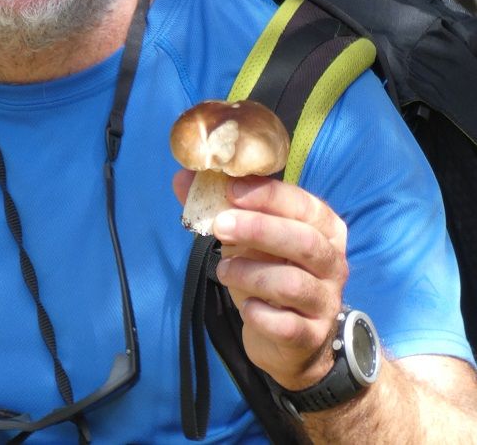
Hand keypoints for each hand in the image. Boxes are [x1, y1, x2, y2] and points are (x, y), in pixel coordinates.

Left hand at [173, 171, 348, 389]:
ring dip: (249, 273)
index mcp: (324, 228)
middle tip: (220, 226)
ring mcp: (326, 301)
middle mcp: (333, 262)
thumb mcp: (248, 235)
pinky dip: (259, 314)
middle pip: (304, 241)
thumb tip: (182, 178)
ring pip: (292, 283)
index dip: (269, 195)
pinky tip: (245, 306)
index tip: (232, 190)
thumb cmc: (267, 270)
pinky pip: (286, 325)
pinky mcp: (312, 336)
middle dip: (259, 229)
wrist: (285, 336)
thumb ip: (219, 204)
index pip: (305, 204)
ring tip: (222, 270)